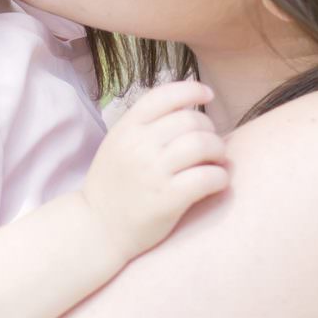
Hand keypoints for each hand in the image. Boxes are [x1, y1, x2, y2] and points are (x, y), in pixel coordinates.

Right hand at [76, 80, 229, 261]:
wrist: (97, 228)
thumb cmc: (113, 185)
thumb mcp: (117, 144)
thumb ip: (144, 125)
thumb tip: (186, 105)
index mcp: (126, 128)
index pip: (165, 95)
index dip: (192, 90)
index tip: (208, 95)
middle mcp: (139, 145)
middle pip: (191, 120)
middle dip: (209, 130)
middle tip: (210, 146)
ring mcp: (153, 172)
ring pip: (204, 145)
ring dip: (219, 152)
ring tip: (216, 163)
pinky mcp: (168, 199)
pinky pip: (209, 177)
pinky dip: (220, 177)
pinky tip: (216, 182)